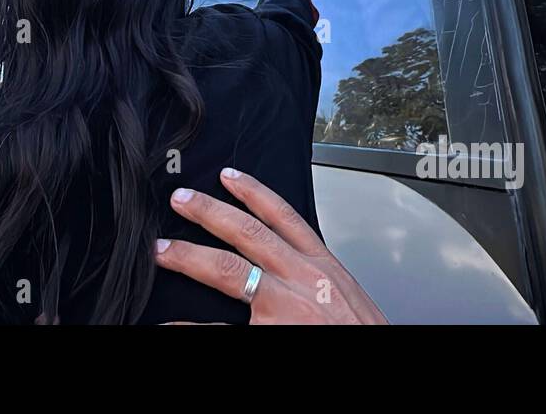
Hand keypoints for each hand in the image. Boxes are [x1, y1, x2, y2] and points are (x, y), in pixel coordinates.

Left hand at [155, 168, 386, 323]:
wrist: (385, 369)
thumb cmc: (364, 334)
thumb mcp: (347, 297)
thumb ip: (316, 277)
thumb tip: (284, 268)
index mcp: (323, 267)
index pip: (284, 217)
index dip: (253, 192)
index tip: (228, 176)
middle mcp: (302, 279)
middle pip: (246, 233)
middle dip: (209, 212)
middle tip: (180, 200)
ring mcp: (283, 308)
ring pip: (227, 270)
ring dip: (188, 256)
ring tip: (160, 249)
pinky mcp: (268, 336)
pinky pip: (218, 330)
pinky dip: (188, 327)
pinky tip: (166, 323)